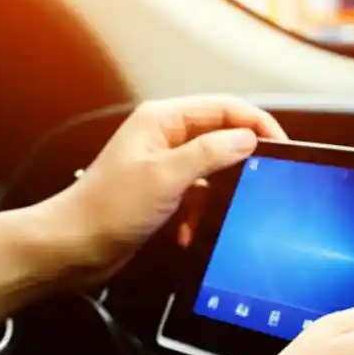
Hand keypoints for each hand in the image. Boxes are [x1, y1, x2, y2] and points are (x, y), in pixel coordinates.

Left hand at [46, 95, 285, 285]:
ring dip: (215, 195)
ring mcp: (162, 165)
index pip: (224, 108)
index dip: (256, 123)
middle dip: (238, 163)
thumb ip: (210, 153)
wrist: (73, 247)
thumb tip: (247, 138)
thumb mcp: (166, 177)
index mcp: (162, 119)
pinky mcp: (160, 192)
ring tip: (210, 213)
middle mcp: (163, 137)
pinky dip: (197, 214)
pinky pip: (196, 196)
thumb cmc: (104, 210)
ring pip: (211, 171)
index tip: (280, 145)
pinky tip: (186, 230)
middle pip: (220, 137)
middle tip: (258, 181)